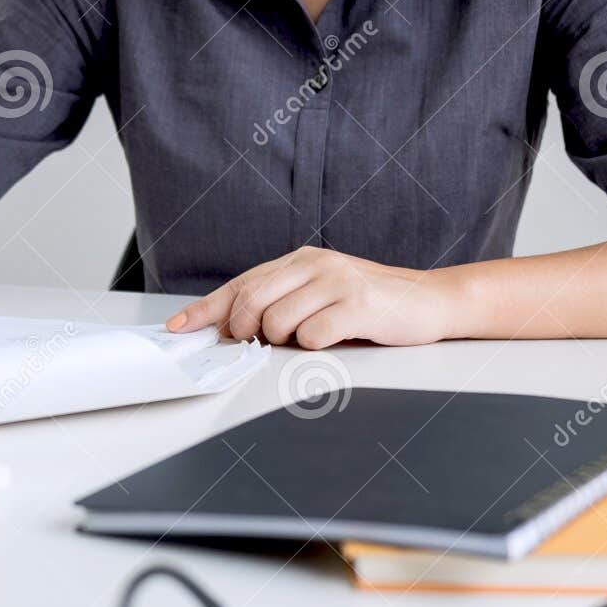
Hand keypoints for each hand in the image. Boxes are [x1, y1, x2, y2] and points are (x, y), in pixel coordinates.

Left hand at [165, 246, 462, 349]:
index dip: (204, 308)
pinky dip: (314, 345)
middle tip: (259, 343)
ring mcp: (337, 281)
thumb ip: (281, 302)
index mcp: (300, 260)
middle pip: (251, 302)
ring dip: (285, 341)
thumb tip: (229, 327)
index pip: (240, 284)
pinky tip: (334, 337)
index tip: (177, 328)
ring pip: (277, 321)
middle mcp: (315, 264)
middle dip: (244, 332)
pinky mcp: (358, 304)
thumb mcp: (320, 294)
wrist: (429, 301)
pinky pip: (313, 335)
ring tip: (310, 336)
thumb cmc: (370, 304)